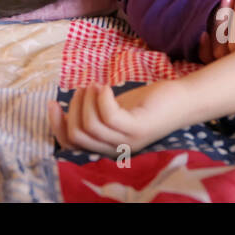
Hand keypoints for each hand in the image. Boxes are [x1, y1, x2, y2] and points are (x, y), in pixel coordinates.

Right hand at [50, 79, 190, 155]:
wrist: (182, 100)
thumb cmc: (146, 103)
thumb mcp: (114, 110)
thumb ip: (93, 115)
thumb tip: (65, 110)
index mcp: (106, 146)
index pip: (71, 145)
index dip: (56, 125)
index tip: (52, 102)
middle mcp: (116, 149)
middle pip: (77, 134)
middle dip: (73, 107)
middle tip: (85, 88)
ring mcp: (127, 141)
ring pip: (90, 125)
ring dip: (87, 100)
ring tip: (97, 85)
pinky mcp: (138, 128)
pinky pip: (108, 116)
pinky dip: (101, 98)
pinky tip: (106, 87)